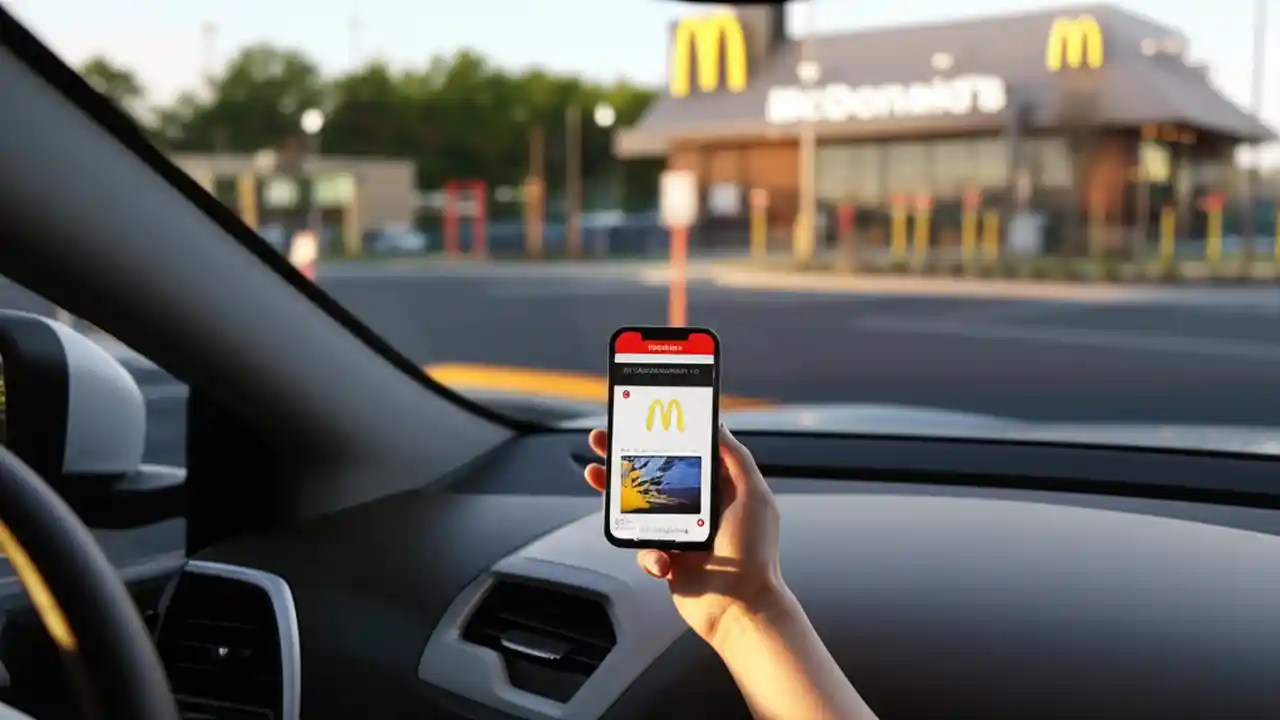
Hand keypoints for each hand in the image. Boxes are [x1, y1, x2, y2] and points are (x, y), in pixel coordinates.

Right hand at [583, 424, 784, 645]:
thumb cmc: (753, 552)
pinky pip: (643, 548)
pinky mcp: (668, 559)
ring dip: (615, 494)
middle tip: (601, 442)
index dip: (660, 438)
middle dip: (625, 458)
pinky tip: (662, 562)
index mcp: (719, 489)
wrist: (740, 608)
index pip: (684, 455)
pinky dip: (648, 554)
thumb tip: (718, 424)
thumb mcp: (752, 495)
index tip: (638, 423)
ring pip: (639, 508)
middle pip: (654, 476)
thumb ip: (735, 458)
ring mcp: (680, 534)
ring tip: (595, 477)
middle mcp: (698, 509)